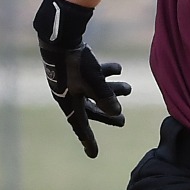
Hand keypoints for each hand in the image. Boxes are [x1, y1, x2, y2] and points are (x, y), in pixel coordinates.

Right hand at [32, 0, 130, 158]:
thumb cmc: (76, 62)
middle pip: (90, 109)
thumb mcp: (93, 82)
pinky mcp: (74, 66)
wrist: (60, 35)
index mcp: (69, 102)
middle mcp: (68, 93)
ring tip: (129, 89)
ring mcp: (70, 79)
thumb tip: (117, 114)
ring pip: (94, 90)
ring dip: (112, 90)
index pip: (80, 126)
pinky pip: (91, 74)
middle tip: (123, 122)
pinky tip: (119, 69)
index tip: (93, 154)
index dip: (88, 140)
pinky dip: (105, 73)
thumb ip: (106, 99)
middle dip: (108, 114)